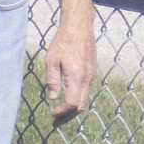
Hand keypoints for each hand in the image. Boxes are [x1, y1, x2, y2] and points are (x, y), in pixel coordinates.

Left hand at [40, 0, 96, 123]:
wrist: (79, 27)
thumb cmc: (63, 42)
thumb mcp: (51, 60)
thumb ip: (52, 80)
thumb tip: (53, 97)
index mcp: (76, 76)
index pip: (72, 103)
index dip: (62, 112)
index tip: (53, 113)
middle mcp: (87, 78)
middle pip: (81, 105)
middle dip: (69, 114)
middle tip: (57, 117)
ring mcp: (92, 74)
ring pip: (86, 97)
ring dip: (74, 105)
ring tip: (61, 108)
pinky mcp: (93, 70)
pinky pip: (87, 89)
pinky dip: (79, 96)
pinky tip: (69, 94)